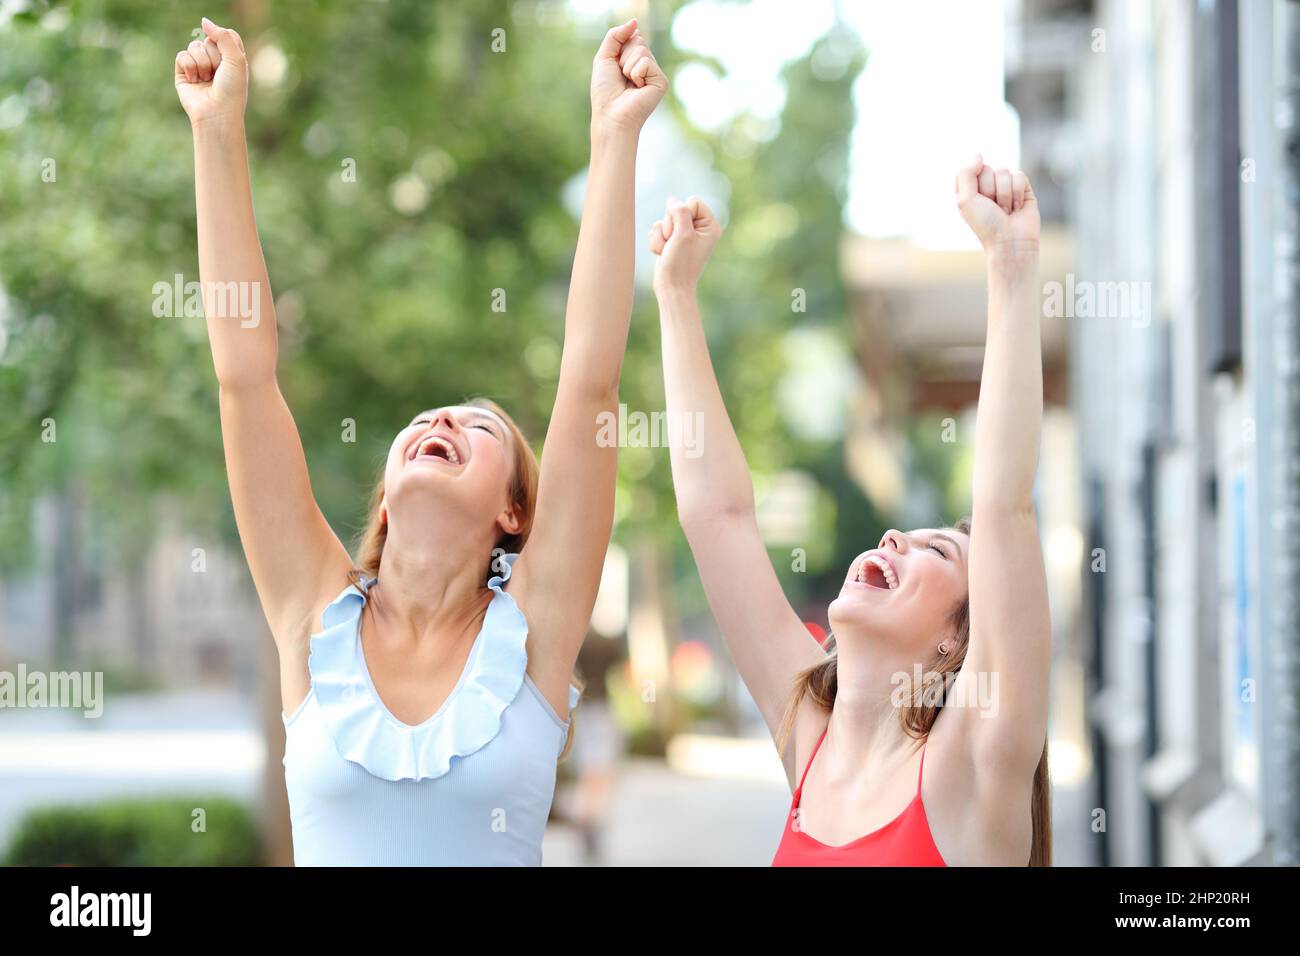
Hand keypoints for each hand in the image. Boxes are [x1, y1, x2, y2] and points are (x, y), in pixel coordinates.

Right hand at [175, 17, 247, 127]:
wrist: (216, 112)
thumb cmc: (231, 89)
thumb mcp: (236, 59)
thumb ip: (223, 36)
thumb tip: (204, 21)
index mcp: (231, 58)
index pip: (226, 35)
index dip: (225, 42)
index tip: (229, 58)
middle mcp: (215, 61)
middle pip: (209, 39)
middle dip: (214, 56)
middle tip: (218, 74)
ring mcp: (198, 66)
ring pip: (194, 46)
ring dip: (202, 63)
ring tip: (207, 79)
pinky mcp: (183, 72)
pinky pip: (182, 55)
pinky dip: (189, 67)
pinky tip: (195, 81)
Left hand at [591, 19, 666, 134]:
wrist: (611, 116)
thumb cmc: (605, 92)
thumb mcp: (604, 58)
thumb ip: (616, 36)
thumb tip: (635, 21)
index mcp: (634, 60)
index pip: (632, 36)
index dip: (619, 48)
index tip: (614, 68)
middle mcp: (647, 66)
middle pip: (637, 41)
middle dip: (623, 57)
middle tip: (621, 78)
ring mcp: (655, 73)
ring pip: (641, 50)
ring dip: (627, 67)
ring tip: (628, 84)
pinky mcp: (661, 81)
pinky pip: (646, 62)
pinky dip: (636, 74)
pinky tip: (637, 88)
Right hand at [650, 197, 721, 292]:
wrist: (671, 287)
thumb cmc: (680, 263)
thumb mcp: (682, 234)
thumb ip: (679, 212)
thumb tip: (672, 200)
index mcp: (710, 226)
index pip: (692, 202)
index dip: (681, 214)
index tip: (682, 234)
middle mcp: (700, 229)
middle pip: (676, 209)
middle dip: (669, 226)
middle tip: (673, 245)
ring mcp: (685, 235)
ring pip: (664, 220)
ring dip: (661, 236)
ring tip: (667, 251)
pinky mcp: (672, 240)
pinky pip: (658, 229)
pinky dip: (656, 241)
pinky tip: (661, 253)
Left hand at [955, 155, 1039, 262]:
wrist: (1010, 241)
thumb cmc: (986, 224)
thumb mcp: (965, 200)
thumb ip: (966, 173)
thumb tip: (980, 155)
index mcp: (970, 190)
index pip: (971, 170)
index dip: (975, 185)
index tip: (977, 202)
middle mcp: (988, 188)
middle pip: (988, 169)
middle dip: (990, 190)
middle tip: (993, 208)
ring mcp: (1006, 187)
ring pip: (1004, 171)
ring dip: (1004, 194)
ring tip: (1005, 211)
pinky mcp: (1023, 188)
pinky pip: (1019, 175)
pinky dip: (1017, 193)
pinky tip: (1017, 208)